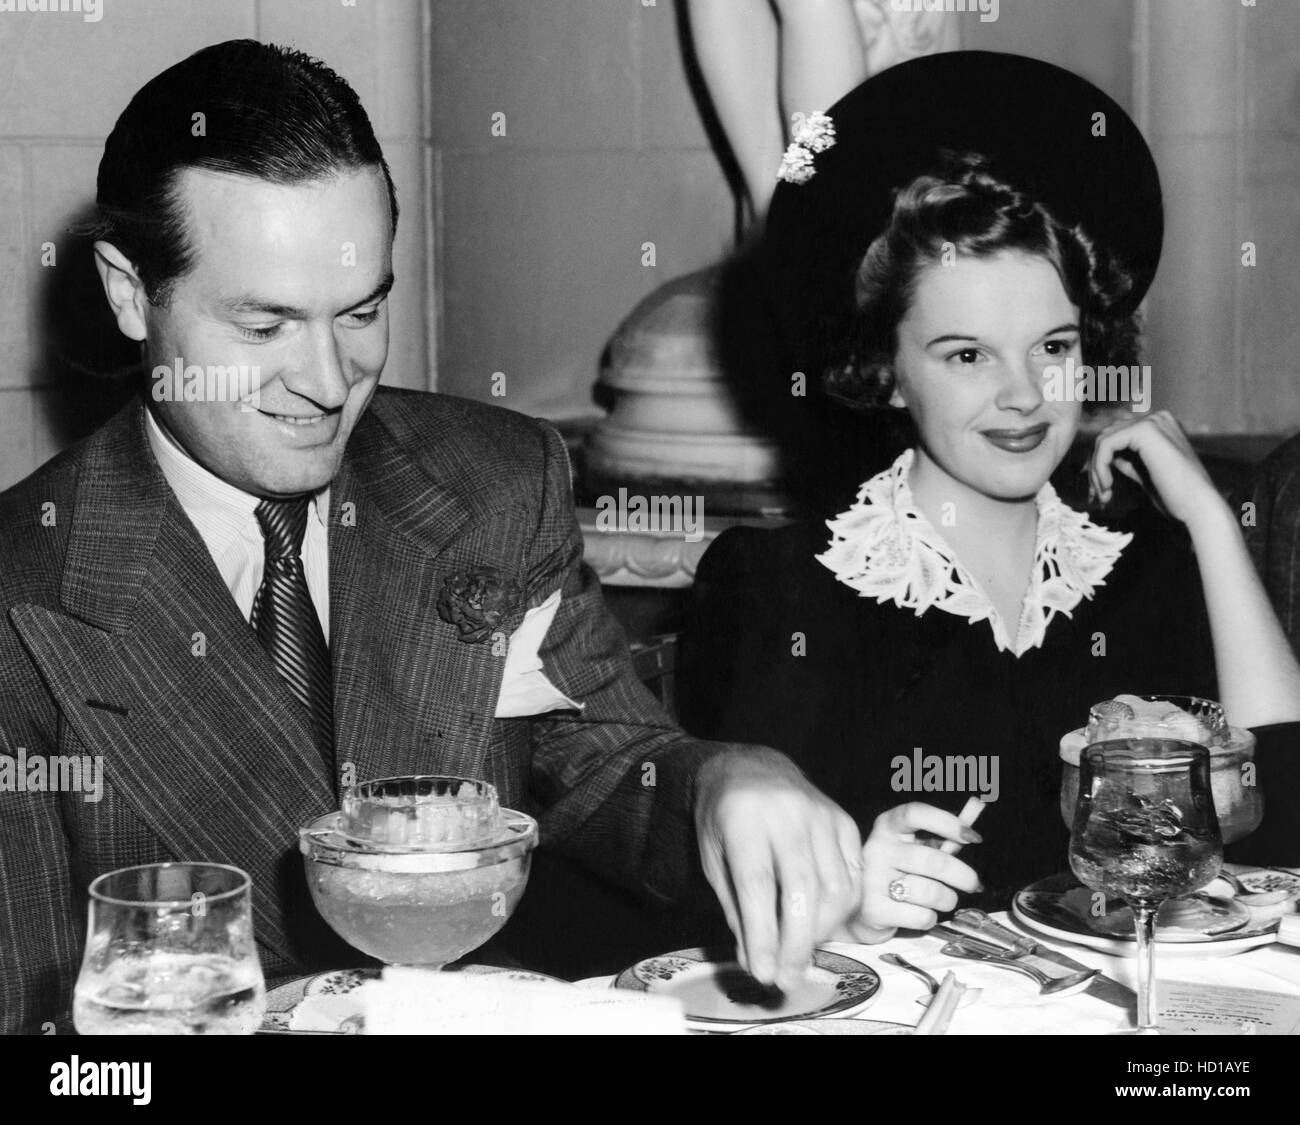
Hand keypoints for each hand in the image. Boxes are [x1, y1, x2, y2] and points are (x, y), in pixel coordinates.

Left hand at [694, 747, 862, 989]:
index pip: (757, 884)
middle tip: (786, 979)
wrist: (752, 769)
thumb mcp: (714, 857)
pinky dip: (843, 910)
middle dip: (797, 943)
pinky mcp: (845, 821)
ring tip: (801, 955)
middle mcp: (788, 813)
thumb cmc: (725, 817)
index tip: (763, 973)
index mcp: (744, 817)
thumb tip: (756, 962)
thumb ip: (735, 908)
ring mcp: (822, 815)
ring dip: (821, 932)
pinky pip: (854, 876)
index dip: (762, 934)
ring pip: (836, 887)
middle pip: (802, 889)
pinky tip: (823, 927)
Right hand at [834, 802, 982, 941]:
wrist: (858, 908)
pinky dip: (930, 918)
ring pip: (931, 892)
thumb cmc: (896, 873)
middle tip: (973, 884)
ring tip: (943, 900)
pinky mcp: (874, 911)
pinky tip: (921, 913)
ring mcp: (872, 881)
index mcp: (887, 827)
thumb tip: (971, 833)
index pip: (914, 814)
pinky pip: (922, 916)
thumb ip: (940, 840)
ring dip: (947, 899)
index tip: (971, 837)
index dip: (946, 822)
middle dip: (963, 875)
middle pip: (933, 861)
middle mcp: (877, 850)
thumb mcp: (913, 849)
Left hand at [1089, 411, 1221, 526]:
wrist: (1199, 506)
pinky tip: (1108, 486)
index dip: (1101, 463)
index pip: (1117, 436)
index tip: (1100, 490)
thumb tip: (1110, 458)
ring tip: (1103, 494)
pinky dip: (1100, 467)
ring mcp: (1152, 422)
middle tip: (1098, 495)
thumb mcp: (1147, 474)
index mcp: (1160, 427)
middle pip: (1107, 437)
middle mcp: (1157, 419)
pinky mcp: (1145, 430)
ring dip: (1096, 470)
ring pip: (1103, 441)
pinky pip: (1106, 445)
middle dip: (1096, 466)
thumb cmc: (1177, 496)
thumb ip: (1130, 461)